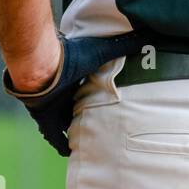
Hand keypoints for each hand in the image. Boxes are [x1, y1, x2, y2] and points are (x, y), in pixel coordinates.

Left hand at [5, 31, 147, 155]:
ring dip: (74, 132)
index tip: (107, 104)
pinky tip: (70, 153)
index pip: (86, 90)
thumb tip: (146, 35)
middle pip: (75, 108)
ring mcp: (53, 107)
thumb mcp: (101, 51)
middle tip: (101, 128)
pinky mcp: (45, 120)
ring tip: (89, 144)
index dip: (95, 96)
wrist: (42, 67)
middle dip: (85, 117)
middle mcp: (63, 94)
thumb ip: (122, 45)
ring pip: (64, 123)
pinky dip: (60, 144)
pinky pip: (53, 136)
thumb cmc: (69, 57)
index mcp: (75, 79)